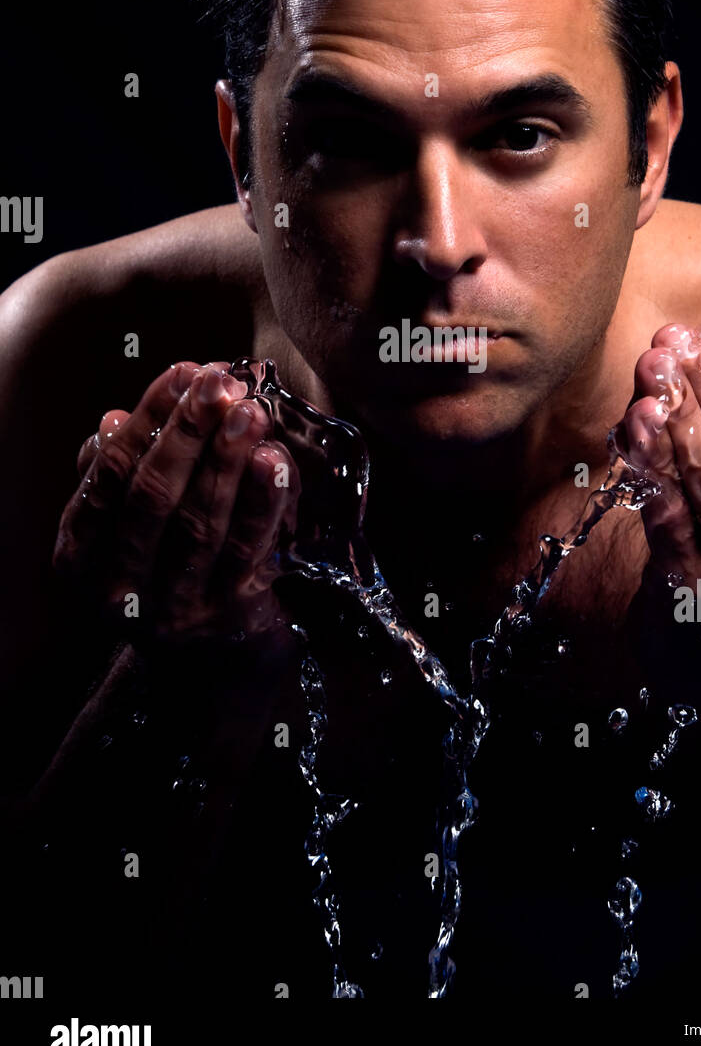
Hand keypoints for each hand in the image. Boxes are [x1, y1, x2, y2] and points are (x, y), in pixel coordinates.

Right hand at [54, 362, 299, 646]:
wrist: (211, 671)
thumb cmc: (169, 574)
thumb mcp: (128, 532)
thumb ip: (119, 477)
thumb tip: (113, 420)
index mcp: (82, 559)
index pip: (109, 476)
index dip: (148, 420)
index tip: (182, 374)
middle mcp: (119, 589)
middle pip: (152, 497)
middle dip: (189, 432)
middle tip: (220, 383)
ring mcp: (174, 610)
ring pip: (199, 523)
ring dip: (226, 460)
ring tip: (250, 411)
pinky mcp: (227, 620)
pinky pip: (247, 551)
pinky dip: (262, 501)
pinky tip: (273, 459)